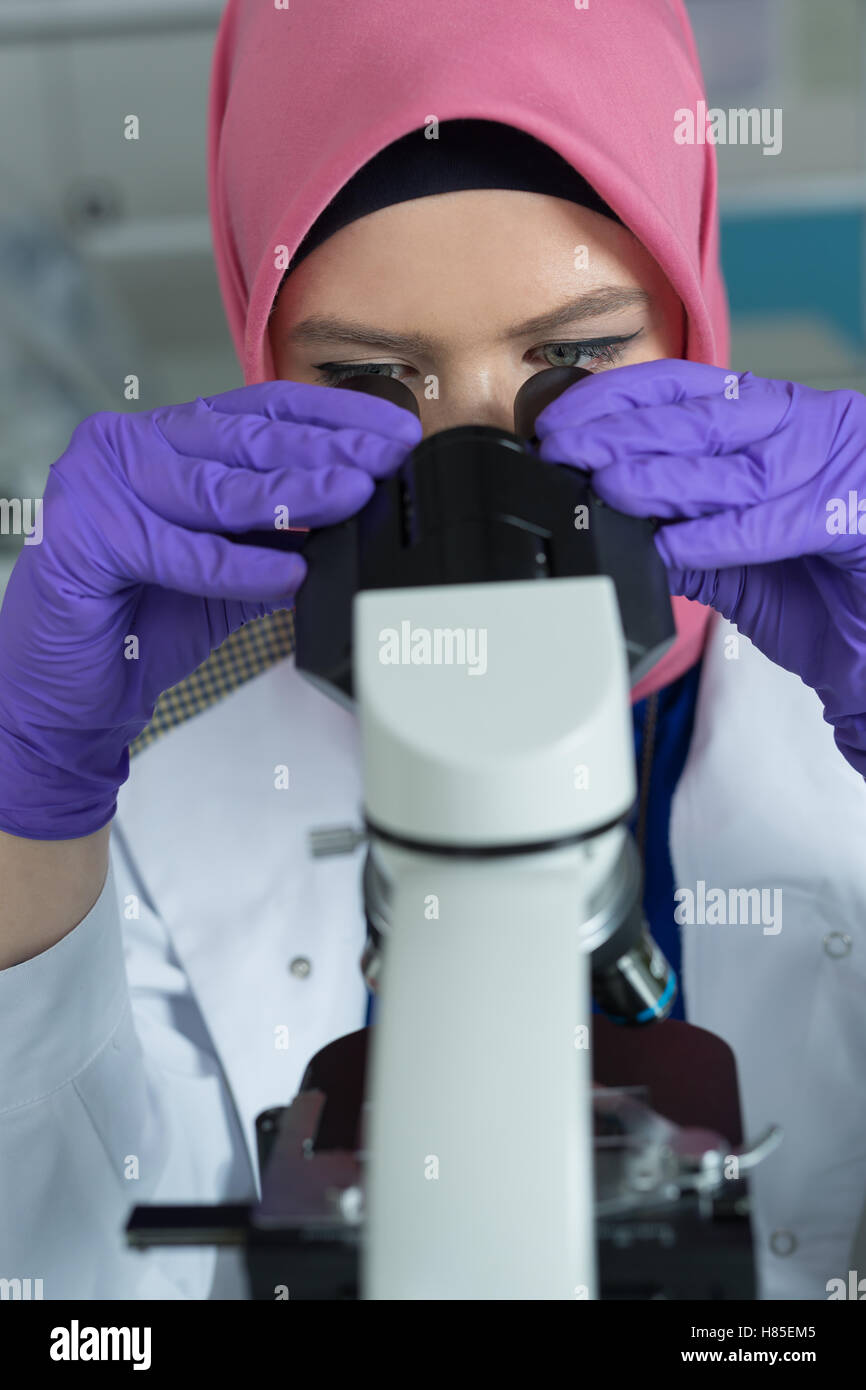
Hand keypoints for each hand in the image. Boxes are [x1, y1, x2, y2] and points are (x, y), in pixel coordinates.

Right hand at [0, 381, 421, 838]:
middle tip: (385, 459)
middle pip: (244, 439)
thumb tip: (361, 508)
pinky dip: (237, 567)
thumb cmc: (143, 622)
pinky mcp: (79, 534)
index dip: (333, 418)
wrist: (71, 692)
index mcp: (167, 441)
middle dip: (326, 450)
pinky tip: (289, 572)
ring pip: (216, 488)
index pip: (260, 410)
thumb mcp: (232, 567)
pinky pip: (178, 550)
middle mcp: (129, 446)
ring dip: (293, 495)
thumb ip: (282, 534)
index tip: (394, 433)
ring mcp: (97, 483)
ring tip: (353, 496)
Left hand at [535, 360, 865, 777]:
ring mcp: (838, 468)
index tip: (561, 420)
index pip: (688, 389)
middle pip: (699, 420)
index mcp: (783, 421)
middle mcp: (811, 430)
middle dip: (621, 433)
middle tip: (563, 449)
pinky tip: (669, 544)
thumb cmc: (829, 596)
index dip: (619, 400)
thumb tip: (611, 522)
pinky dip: (714, 535)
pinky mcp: (855, 516)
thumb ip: (684, 537)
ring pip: (729, 465)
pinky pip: (770, 521)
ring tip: (605, 487)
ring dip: (659, 476)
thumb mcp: (740, 560)